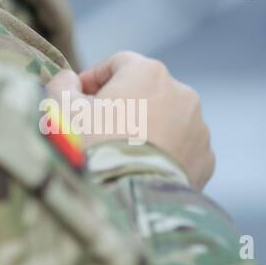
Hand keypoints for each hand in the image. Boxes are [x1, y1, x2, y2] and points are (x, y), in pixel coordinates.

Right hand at [45, 52, 214, 188]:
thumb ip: (62, 84)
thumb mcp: (60, 108)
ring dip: (144, 128)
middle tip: (96, 128)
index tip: (77, 97)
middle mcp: (181, 93)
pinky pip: (180, 148)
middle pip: (144, 91)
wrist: (128, 200)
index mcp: (148, 72)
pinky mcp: (205, 158)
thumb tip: (70, 81)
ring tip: (119, 153)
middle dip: (122, 104)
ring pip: (165, 119)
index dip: (93, 78)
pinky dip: (163, 153)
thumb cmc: (92, 147)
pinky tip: (140, 169)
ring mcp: (198, 127)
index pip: (118, 63)